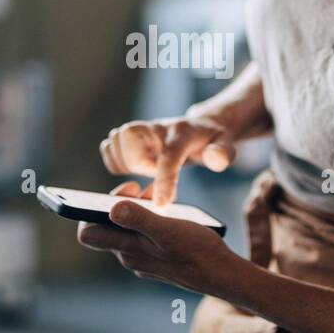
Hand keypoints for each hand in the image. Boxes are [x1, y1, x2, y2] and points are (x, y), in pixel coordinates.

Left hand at [76, 181, 238, 294]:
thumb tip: (111, 209)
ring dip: (138, 211)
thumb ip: (139, 219)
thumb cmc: (198, 251)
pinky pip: (143, 238)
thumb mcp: (169, 230)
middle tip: (143, 189)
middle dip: (121, 204)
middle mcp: (130, 257)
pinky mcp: (156, 261)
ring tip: (159, 198)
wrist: (222, 275)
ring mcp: (143, 261)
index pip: (88, 233)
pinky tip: (169, 214)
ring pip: (127, 231)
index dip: (93, 211)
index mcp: (128, 249)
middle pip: (107, 228)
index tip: (120, 195)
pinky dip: (150, 222)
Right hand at [98, 115, 235, 207]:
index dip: (163, 181)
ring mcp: (140, 129)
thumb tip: (215, 158)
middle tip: (154, 172)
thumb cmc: (212, 142)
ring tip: (147, 169)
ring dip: (126, 164)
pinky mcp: (127, 135)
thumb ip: (222, 154)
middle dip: (138, 164)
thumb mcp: (225, 146)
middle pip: (129, 142)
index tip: (161, 205)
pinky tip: (135, 168)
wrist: (200, 127)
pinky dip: (116, 162)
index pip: (169, 157)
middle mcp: (156, 127)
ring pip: (114, 143)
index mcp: (182, 134)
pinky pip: (108, 148)